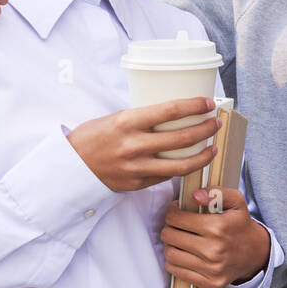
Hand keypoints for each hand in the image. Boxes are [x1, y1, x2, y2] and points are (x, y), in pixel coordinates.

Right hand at [67, 97, 219, 191]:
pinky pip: (166, 177)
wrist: (71, 166)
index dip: (194, 106)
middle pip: (181, 138)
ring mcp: (136, 167)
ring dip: (202, 156)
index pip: (170, 110)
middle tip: (216, 123)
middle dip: (205, 129)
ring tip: (213, 148)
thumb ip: (141, 118)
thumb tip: (173, 113)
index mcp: (127, 122)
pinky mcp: (137, 184)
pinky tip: (193, 163)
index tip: (208, 103)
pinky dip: (183, 170)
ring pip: (180, 164)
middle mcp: (133, 145)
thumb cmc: (92, 137)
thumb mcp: (115, 118)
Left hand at [161, 187, 271, 287]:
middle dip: (168, 227)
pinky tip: (181, 253)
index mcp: (218, 227)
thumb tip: (195, 195)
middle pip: (169, 236)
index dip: (171, 212)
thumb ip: (217, 192)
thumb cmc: (241, 225)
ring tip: (176, 238)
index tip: (175, 211)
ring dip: (168, 244)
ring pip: (170, 254)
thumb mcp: (236, 202)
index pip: (176, 218)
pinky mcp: (210, 282)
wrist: (256, 253)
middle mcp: (214, 250)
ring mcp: (212, 268)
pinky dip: (173, 261)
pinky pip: (176, 271)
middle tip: (175, 225)